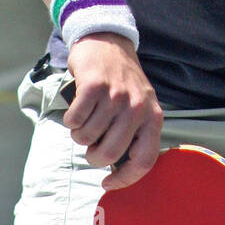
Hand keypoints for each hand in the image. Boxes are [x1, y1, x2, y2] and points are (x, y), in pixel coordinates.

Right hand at [62, 33, 163, 189]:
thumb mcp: (140, 106)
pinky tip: (77, 109)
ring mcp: (115, 96)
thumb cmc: (122, 82)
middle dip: (93, 156)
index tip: (108, 183)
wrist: (108, 42)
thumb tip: (117, 169)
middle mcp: (137, 107)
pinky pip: (75, 120)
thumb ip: (135, 134)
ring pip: (87, 138)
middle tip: (91, 144)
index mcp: (153, 116)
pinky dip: (70, 119)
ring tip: (86, 119)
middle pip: (109, 154)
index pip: (144, 160)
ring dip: (80, 134)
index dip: (125, 179)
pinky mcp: (93, 86)